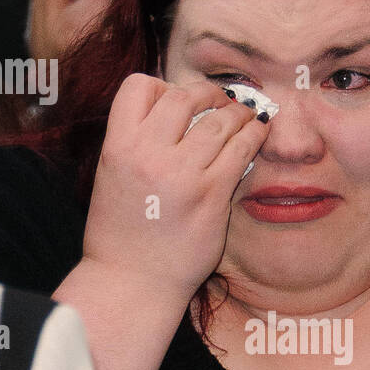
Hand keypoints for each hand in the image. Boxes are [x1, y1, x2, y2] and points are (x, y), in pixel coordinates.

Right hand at [82, 74, 267, 301]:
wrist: (130, 282)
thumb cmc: (119, 234)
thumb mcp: (111, 176)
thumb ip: (136, 143)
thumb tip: (173, 111)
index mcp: (117, 147)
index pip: (138, 87)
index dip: (160, 87)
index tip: (175, 99)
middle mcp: (147, 155)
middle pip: (184, 96)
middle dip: (208, 93)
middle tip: (221, 100)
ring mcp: (181, 174)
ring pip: (220, 120)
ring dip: (239, 111)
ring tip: (247, 114)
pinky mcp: (211, 195)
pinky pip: (241, 149)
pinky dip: (254, 134)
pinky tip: (258, 133)